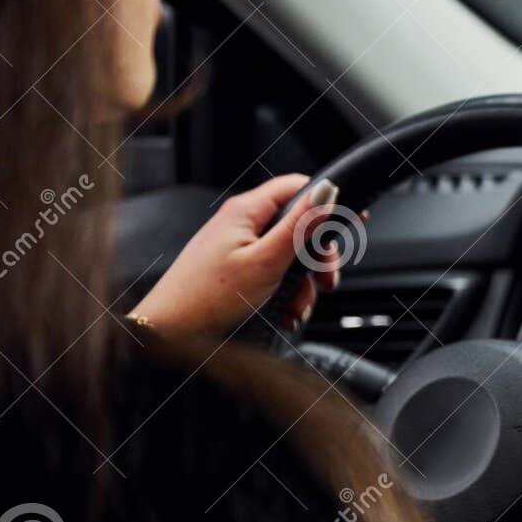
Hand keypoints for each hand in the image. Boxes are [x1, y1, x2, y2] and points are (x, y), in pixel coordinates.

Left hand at [130, 175, 356, 337]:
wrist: (169, 334)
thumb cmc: (206, 298)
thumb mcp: (265, 261)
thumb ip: (299, 226)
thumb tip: (328, 191)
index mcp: (246, 211)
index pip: (297, 187)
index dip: (327, 204)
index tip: (351, 225)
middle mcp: (242, 225)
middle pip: (299, 226)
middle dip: (318, 257)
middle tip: (325, 281)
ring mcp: (238, 248)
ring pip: (289, 256)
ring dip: (303, 284)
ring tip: (296, 307)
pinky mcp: (236, 271)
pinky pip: (274, 275)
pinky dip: (285, 295)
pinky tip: (284, 313)